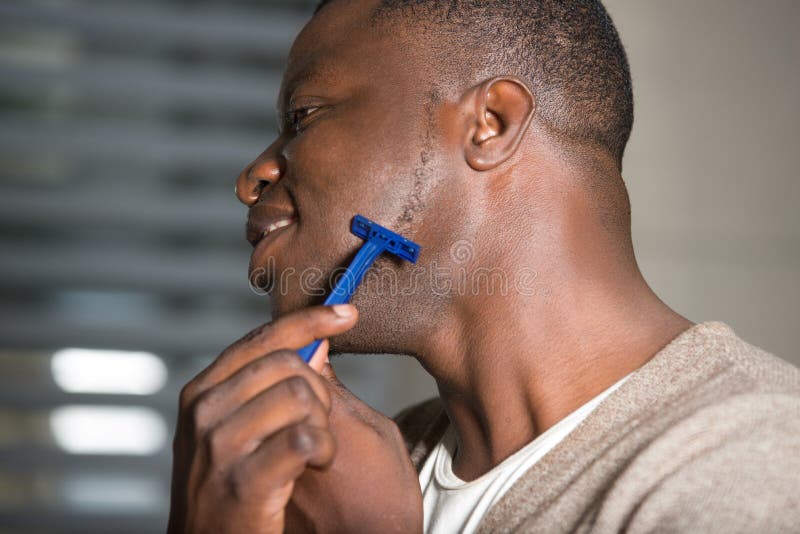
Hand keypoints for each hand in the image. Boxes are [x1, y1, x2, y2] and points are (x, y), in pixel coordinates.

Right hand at [167, 304, 422, 532]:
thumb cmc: (229, 486)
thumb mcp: (234, 429)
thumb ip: (267, 385)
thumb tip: (315, 344)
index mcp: (203, 392)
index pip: (262, 339)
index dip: (310, 321)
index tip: (346, 313)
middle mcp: (205, 412)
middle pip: (287, 364)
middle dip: (318, 388)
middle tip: (319, 420)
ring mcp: (220, 446)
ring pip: (299, 394)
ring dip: (322, 420)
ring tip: (315, 446)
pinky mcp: (245, 480)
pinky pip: (306, 436)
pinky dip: (323, 447)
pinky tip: (317, 462)